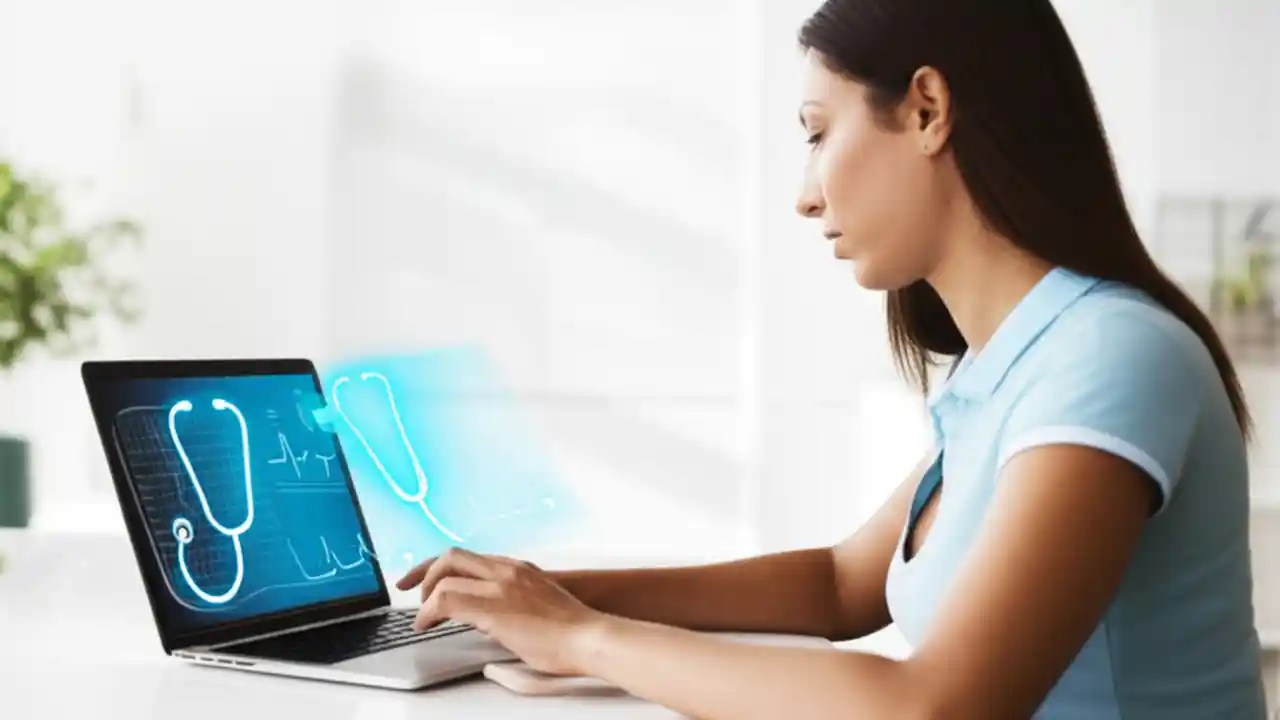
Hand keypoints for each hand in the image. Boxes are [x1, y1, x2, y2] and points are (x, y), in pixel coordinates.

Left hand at [396, 547, 610, 675]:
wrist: (590, 637)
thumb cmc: (570, 633)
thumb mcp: (535, 610)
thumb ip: (509, 607)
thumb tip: (485, 623)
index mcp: (517, 569)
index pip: (469, 558)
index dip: (440, 565)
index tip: (422, 577)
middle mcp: (507, 570)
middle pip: (452, 556)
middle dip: (424, 571)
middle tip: (408, 588)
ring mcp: (501, 584)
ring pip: (446, 574)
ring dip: (427, 595)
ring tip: (424, 616)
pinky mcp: (494, 605)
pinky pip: (447, 600)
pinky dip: (429, 613)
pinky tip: (426, 626)